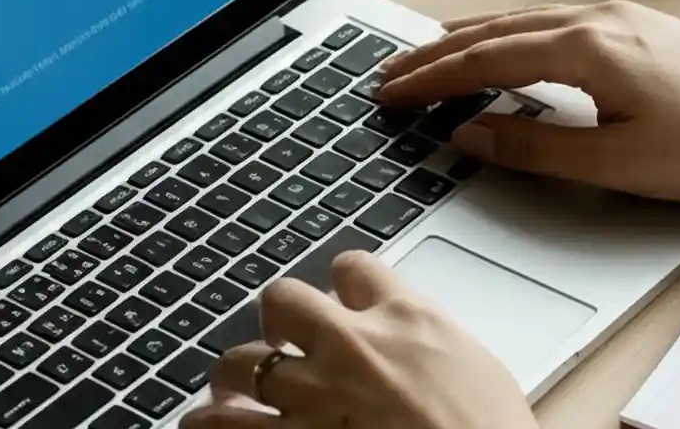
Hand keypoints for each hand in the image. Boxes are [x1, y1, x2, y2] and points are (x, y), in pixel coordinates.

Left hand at [181, 251, 537, 428]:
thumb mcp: (476, 368)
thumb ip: (430, 346)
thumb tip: (414, 348)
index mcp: (407, 319)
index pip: (354, 267)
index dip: (343, 282)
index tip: (341, 295)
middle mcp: (352, 346)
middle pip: (285, 298)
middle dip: (277, 316)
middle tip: (282, 337)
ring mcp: (317, 396)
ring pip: (244, 362)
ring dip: (234, 373)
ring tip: (230, 385)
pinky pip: (230, 425)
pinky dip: (209, 422)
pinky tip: (203, 421)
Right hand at [378, 1, 679, 200]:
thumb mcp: (615, 162)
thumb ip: (534, 147)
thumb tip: (470, 134)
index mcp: (586, 49)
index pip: (484, 61)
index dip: (430, 79)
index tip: (389, 92)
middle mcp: (596, 20)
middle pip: (494, 31)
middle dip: (435, 53)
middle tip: (389, 71)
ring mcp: (618, 17)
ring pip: (522, 19)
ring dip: (470, 36)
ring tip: (429, 50)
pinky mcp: (635, 26)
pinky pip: (551, 19)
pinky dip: (510, 31)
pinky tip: (506, 41)